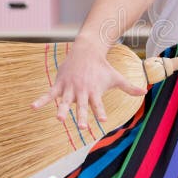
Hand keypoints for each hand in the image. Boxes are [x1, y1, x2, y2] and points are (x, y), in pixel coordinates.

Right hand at [31, 36, 146, 130]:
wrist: (87, 50)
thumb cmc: (102, 67)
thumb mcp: (116, 78)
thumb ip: (129, 87)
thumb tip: (145, 92)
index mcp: (95, 92)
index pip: (98, 104)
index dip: (100, 111)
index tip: (103, 120)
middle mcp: (82, 91)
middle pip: (82, 106)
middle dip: (82, 116)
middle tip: (83, 127)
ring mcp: (70, 88)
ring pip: (65, 102)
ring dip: (62, 110)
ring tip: (59, 119)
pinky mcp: (60, 84)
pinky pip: (49, 94)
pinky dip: (41, 100)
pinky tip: (33, 107)